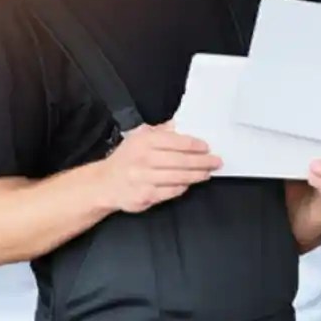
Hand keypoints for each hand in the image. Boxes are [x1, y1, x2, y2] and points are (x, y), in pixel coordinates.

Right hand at [98, 122, 221, 212]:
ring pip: (177, 177)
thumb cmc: (126, 158)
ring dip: (196, 176)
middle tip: (216, 162)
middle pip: (180, 161)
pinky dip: (181, 187)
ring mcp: (143, 180)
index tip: (206, 147)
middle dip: (202, 162)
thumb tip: (178, 123)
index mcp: (144, 142)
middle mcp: (143, 160)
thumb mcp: (138, 137)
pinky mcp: (144, 196)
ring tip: (207, 173)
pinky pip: (169, 192)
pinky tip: (189, 184)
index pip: (176, 142)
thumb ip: (159, 131)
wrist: (104, 183)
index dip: (194, 145)